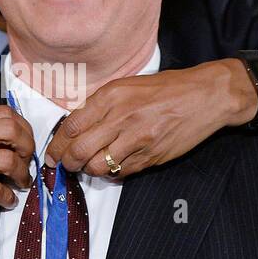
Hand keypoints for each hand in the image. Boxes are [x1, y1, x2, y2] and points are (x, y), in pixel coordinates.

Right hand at [0, 107, 34, 249]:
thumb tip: (0, 136)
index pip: (4, 113)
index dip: (24, 128)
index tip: (25, 143)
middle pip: (12, 130)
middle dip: (28, 147)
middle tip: (27, 162)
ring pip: (8, 160)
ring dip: (22, 174)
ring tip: (20, 183)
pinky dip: (6, 198)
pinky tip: (5, 201)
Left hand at [46, 58, 257, 178]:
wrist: (205, 96)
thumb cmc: (165, 89)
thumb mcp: (127, 86)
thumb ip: (101, 105)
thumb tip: (75, 127)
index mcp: (111, 96)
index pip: (71, 126)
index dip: (57, 145)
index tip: (52, 154)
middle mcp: (121, 117)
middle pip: (79, 151)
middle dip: (66, 163)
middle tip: (65, 166)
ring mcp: (137, 139)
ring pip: (97, 166)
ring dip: (88, 170)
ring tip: (89, 166)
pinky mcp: (151, 156)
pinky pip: (121, 172)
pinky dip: (111, 172)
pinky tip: (113, 165)